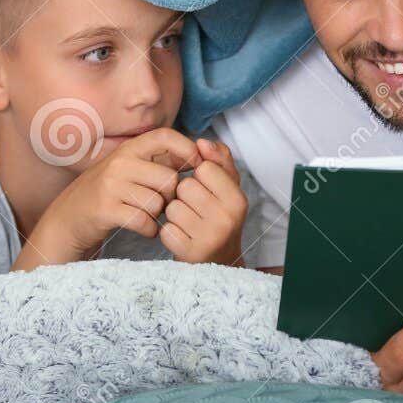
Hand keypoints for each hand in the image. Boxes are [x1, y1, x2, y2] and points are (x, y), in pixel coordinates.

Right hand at [24, 128, 199, 264]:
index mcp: (128, 149)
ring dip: (159, 214)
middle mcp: (119, 163)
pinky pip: (146, 221)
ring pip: (159, 202)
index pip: (164, 136)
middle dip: (171, 196)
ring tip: (147, 214)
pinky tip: (143, 227)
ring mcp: (111, 186)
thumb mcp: (128, 169)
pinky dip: (150, 229)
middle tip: (160, 203)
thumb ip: (158, 161)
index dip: (186, 148)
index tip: (198, 164)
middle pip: (169, 178)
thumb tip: (197, 153)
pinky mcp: (106, 210)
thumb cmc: (108, 193)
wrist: (69, 217)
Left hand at [160, 137, 248, 264]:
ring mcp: (208, 238)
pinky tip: (182, 236)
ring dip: (175, 213)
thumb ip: (219, 159)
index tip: (206, 189)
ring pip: (172, 207)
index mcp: (237, 199)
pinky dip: (169, 231)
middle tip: (195, 208)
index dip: (199, 176)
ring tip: (188, 222)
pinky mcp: (189, 254)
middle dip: (185, 195)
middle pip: (185, 187)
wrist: (219, 261)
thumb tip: (201, 142)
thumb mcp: (228, 186)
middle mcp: (226, 219)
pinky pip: (165, 229)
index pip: (204, 168)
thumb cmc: (220, 216)